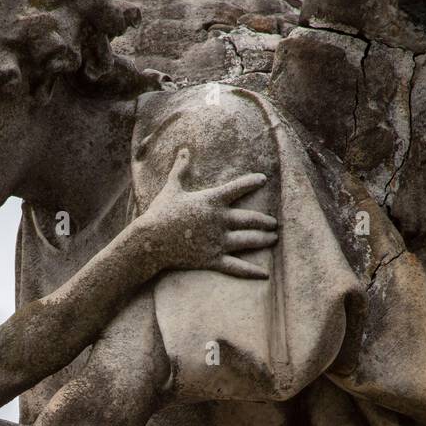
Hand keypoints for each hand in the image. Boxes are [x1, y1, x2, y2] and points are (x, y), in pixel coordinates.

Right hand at [139, 149, 277, 277]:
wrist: (151, 240)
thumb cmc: (160, 212)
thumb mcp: (171, 187)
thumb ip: (180, 169)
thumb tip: (183, 149)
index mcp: (212, 201)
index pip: (238, 188)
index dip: (252, 182)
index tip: (263, 179)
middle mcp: (219, 220)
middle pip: (251, 219)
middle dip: (265, 221)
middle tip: (274, 223)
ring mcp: (217, 241)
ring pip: (249, 240)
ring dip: (264, 240)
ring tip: (273, 239)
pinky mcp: (212, 259)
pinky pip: (236, 266)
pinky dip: (251, 271)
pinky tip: (264, 275)